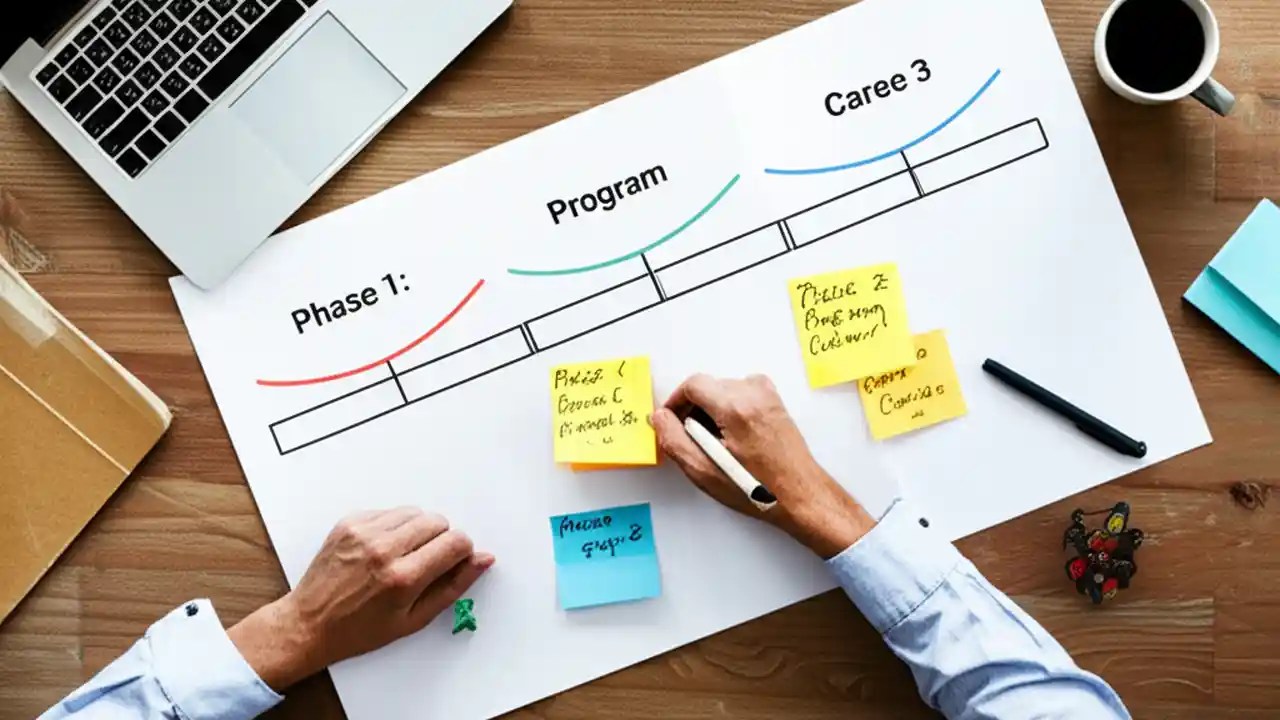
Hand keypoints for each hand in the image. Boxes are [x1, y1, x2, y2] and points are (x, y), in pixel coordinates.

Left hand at [228, 508, 493, 689]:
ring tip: (403, 556)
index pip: (455, 542)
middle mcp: (383, 550)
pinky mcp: (349, 523)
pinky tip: (382, 550)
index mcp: (403, 578)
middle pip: (438, 521)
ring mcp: (363, 533)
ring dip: (417, 531)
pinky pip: (389, 511)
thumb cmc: (360, 629)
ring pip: (415, 512)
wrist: (309, 624)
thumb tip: (482, 560)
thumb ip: (453, 586)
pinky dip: (393, 527)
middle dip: (441, 540)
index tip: (453, 562)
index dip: (462, 551)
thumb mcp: (414, 619)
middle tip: (425, 563)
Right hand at [651, 374, 874, 557]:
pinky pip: (742, 393)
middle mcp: (753, 394)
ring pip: (724, 389)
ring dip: (712, 409)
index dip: (675, 401)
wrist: (799, 494)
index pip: (693, 384)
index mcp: (735, 408)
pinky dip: (731, 408)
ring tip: (714, 442)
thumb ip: (674, 440)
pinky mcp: (775, 403)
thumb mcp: (704, 471)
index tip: (672, 420)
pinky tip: (733, 435)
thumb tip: (660, 417)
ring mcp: (768, 396)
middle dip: (693, 407)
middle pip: (708, 386)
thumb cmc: (757, 489)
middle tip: (692, 438)